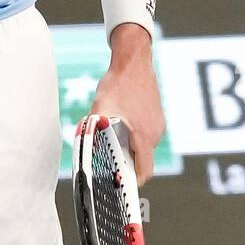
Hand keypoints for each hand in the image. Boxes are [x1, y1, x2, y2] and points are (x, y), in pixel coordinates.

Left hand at [87, 24, 165, 185]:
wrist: (134, 60)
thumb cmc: (119, 83)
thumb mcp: (101, 108)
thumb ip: (96, 130)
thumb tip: (86, 148)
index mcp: (145, 136)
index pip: (144, 172)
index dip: (132, 182)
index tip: (119, 183)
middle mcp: (155, 132)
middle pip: (141, 159)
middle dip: (124, 161)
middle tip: (106, 157)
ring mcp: (157, 123)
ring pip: (142, 145)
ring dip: (127, 145)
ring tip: (110, 135)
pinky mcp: (155, 115)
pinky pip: (143, 133)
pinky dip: (131, 134)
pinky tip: (118, 121)